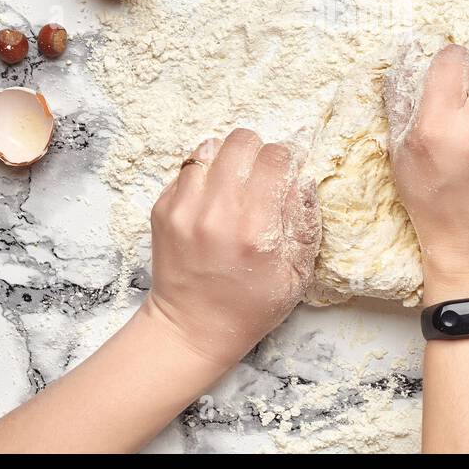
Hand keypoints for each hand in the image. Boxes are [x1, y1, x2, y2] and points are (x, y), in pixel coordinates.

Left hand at [143, 129, 321, 367]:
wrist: (191, 327)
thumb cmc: (251, 305)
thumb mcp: (296, 274)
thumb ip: (306, 222)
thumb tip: (304, 178)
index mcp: (254, 227)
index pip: (275, 157)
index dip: (287, 160)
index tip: (286, 173)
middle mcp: (215, 211)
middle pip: (240, 141)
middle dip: (257, 152)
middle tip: (259, 176)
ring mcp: (183, 208)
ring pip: (209, 147)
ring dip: (226, 161)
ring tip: (232, 187)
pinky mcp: (162, 209)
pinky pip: (186, 169)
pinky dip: (203, 176)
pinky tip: (210, 202)